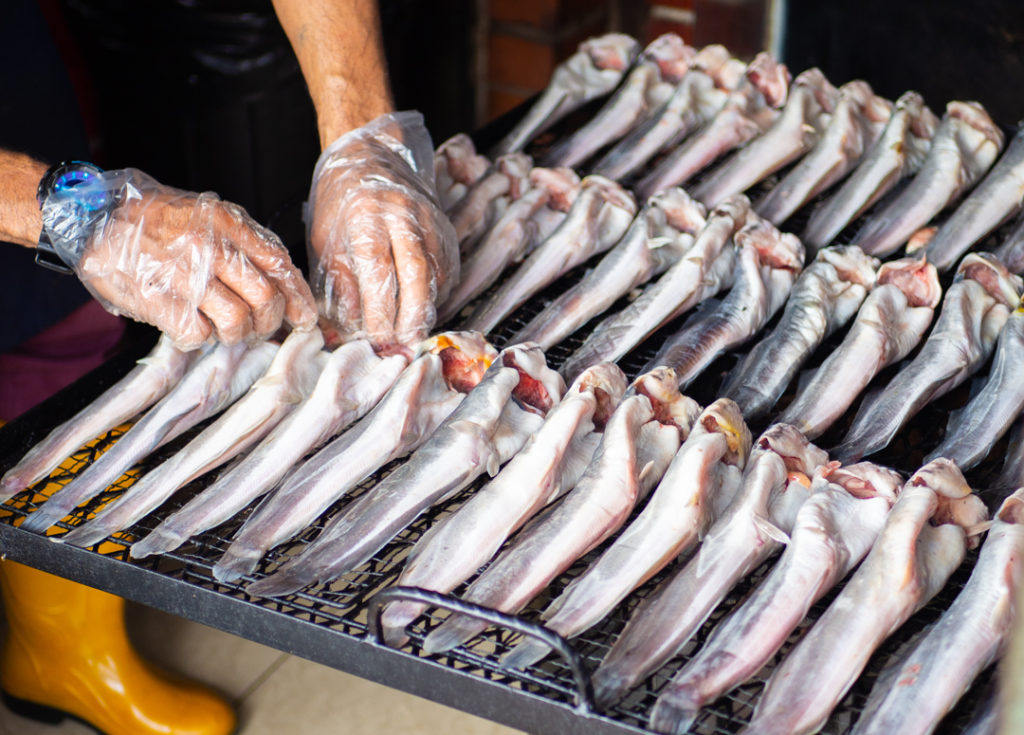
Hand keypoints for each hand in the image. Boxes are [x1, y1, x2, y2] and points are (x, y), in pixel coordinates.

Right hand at [48, 170, 316, 349]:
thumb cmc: (157, 220)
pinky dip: (202, 338)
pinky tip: (194, 327)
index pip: (279, 265)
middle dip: (269, 322)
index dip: (298, 298)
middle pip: (265, 298)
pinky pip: (199, 335)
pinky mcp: (160, 300)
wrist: (95, 218)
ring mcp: (184, 275)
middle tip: (260, 329)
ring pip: (237, 321)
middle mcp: (210, 247)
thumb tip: (283, 284)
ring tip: (226, 330)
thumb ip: (245, 243)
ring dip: (237, 334)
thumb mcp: (208, 215)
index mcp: (228, 223)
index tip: (305, 318)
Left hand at [307, 111, 458, 351]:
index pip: (378, 269)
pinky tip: (424, 307)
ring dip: (428, 307)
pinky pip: (448, 267)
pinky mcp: (445, 226)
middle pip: (417, 272)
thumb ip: (339, 279)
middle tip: (405, 341)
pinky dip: (438, 292)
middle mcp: (403, 214)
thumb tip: (349, 323)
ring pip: (437, 272)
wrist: (372, 155)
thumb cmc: (342, 200)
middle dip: (413, 315)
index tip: (377, 336)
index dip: (381, 309)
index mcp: (366, 214)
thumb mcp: (325, 237)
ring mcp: (429, 218)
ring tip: (414, 331)